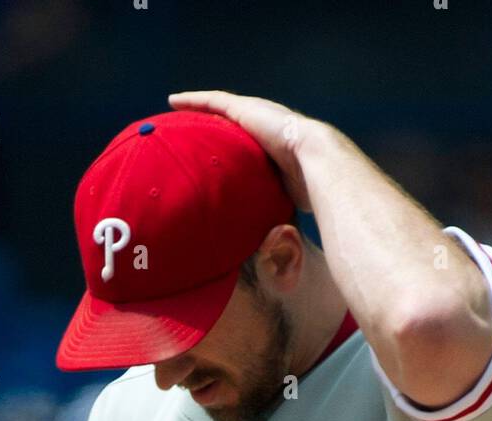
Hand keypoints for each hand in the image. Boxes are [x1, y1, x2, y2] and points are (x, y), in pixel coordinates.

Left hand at [168, 90, 317, 211]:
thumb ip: (273, 216)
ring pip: (219, 109)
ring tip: (175, 109)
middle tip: (188, 132)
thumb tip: (267, 249)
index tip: (213, 156)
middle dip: (210, 125)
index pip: (245, 146)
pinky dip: (194, 101)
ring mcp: (254, 115)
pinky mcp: (245, 109)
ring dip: (197, 108)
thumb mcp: (284, 203)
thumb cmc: (308, 190)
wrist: (317, 163)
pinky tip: (173, 101)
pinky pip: (213, 102)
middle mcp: (263, 127)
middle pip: (230, 124)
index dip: (229, 148)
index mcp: (273, 148)